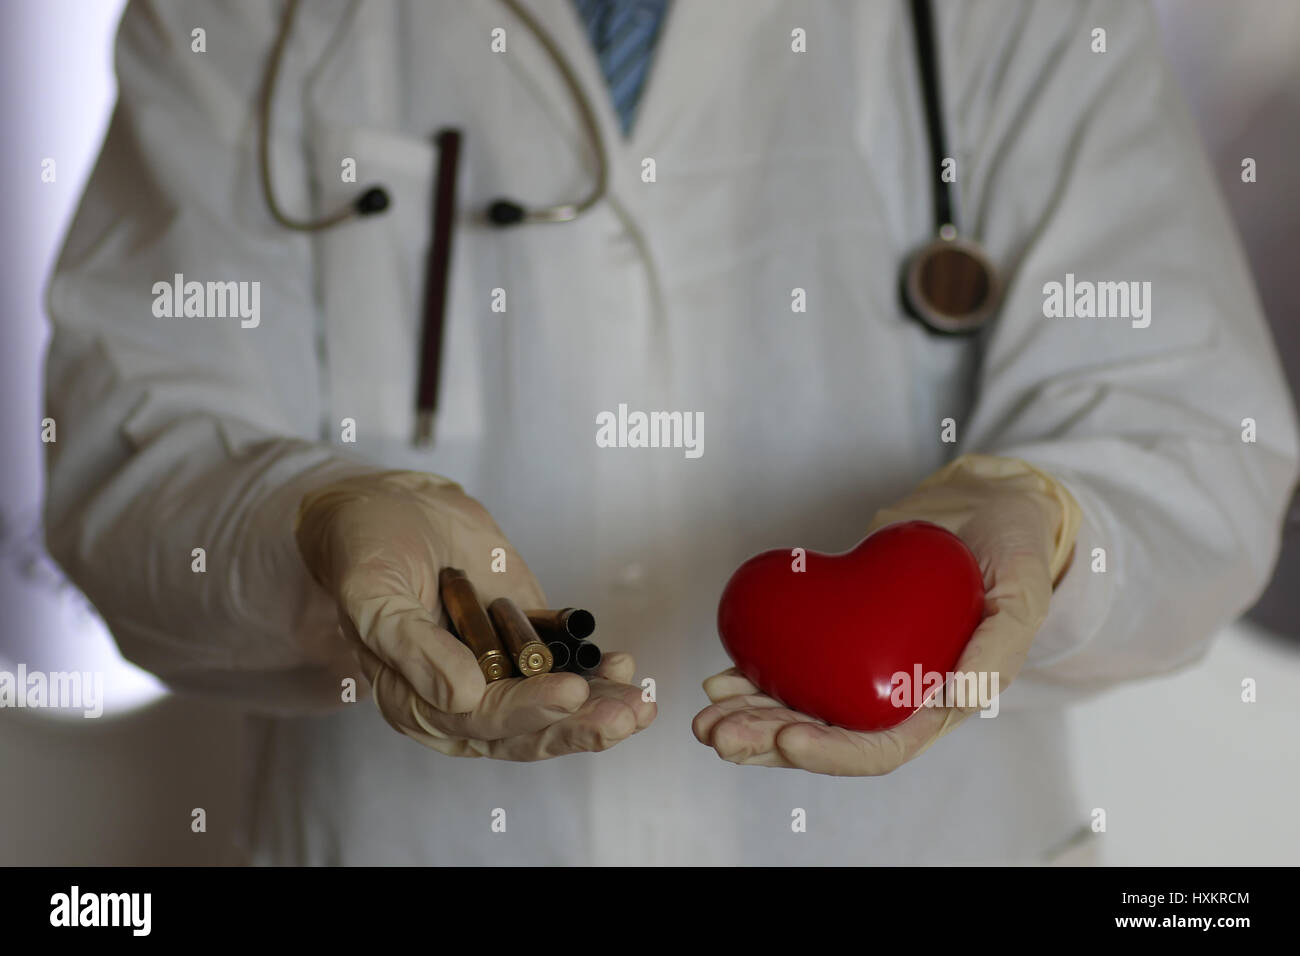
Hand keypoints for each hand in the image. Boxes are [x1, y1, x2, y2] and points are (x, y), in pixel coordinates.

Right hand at [294, 471, 655, 758]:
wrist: (388, 503)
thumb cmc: (365, 550)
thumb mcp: (372, 594)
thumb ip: (411, 648)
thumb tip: (463, 697)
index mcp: (416, 701)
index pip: (481, 720)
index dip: (528, 711)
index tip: (571, 693)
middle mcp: (461, 697)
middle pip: (526, 728)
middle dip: (578, 724)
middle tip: (625, 714)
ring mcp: (497, 668)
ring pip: (552, 704)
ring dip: (598, 706)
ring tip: (639, 700)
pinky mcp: (524, 638)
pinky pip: (564, 663)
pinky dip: (595, 669)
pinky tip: (624, 663)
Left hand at [693, 454, 1079, 775]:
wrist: (982, 511)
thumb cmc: (1012, 554)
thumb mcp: (1020, 595)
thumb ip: (996, 648)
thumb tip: (955, 701)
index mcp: (939, 705)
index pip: (881, 748)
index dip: (831, 752)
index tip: (786, 738)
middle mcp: (895, 697)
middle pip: (825, 736)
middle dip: (767, 740)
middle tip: (718, 733)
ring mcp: (862, 669)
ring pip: (799, 708)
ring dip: (750, 718)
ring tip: (705, 715)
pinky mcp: (840, 637)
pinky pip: (792, 667)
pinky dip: (754, 676)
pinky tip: (721, 676)